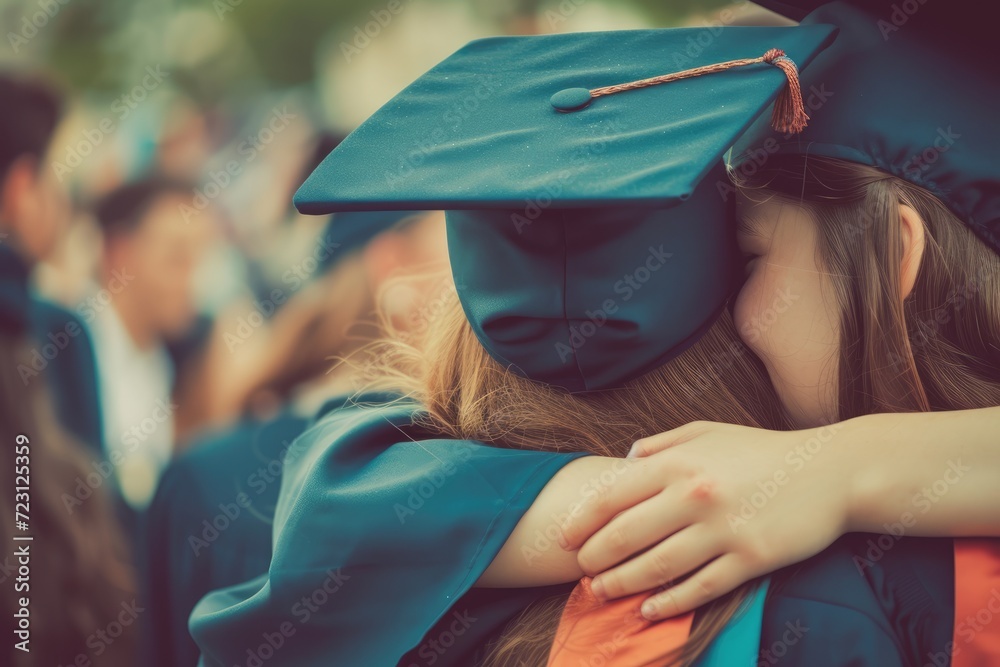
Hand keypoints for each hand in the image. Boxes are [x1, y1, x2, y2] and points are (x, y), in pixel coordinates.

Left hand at [558, 420, 848, 619]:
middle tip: (581, 571)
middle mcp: (695, 495)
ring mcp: (723, 530)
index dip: (582, 520)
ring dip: (623, 583)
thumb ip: (661, 444)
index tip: (565, 538)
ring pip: (657, 566)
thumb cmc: (762, 450)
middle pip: (626, 536)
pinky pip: (700, 588)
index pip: (613, 495)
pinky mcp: (751, 559)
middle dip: (595, 558)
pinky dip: (669, 602)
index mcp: (678, 462)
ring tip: (601, 592)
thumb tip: (623, 461)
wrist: (830, 471)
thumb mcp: (707, 431)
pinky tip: (648, 610)